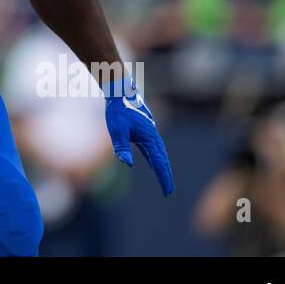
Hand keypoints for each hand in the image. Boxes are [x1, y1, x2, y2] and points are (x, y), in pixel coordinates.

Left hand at [104, 77, 173, 196]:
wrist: (121, 91)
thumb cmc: (118, 111)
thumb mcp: (116, 130)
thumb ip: (121, 147)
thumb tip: (127, 164)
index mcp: (149, 139)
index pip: (159, 163)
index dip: (163, 178)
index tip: (167, 192)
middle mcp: (153, 136)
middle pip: (163, 160)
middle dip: (165, 175)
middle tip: (168, 191)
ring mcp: (151, 132)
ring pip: (160, 154)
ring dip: (163, 167)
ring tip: (164, 180)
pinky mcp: (147, 129)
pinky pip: (155, 147)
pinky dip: (158, 157)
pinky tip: (154, 161)